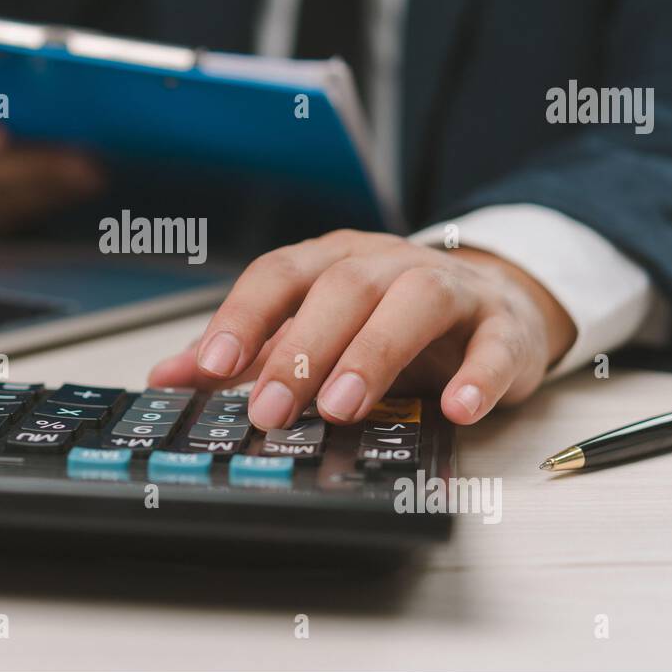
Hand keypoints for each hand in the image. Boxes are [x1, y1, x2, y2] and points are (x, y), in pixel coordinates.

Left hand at [148, 230, 575, 427]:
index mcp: (333, 261)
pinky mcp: (503, 326)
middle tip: (271, 410)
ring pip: (414, 302)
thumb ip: (247, 353)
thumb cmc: (389, 320)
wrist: (495, 304)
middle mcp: (388, 264)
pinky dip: (479, 376)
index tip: (213, 367)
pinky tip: (458, 408)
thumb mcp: (315, 329)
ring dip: (374, 354)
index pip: (279, 275)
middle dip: (302, 350)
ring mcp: (450, 289)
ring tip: (344, 407)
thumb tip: (168, 376)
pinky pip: (495, 345)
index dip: (244, 317)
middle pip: (342, 288)